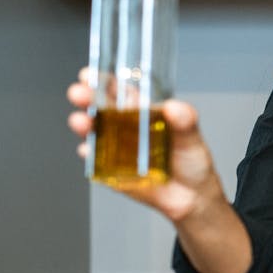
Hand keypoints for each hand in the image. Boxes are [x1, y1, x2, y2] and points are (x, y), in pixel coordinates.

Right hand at [66, 68, 223, 222]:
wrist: (192, 196)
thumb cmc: (191, 160)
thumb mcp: (192, 137)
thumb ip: (186, 121)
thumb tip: (174, 107)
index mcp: (142, 112)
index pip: (118, 91)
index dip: (102, 81)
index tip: (89, 75)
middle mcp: (125, 127)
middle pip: (100, 108)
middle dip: (86, 98)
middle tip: (79, 94)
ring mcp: (116, 148)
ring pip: (93, 132)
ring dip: (83, 125)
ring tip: (81, 122)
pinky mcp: (112, 171)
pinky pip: (96, 161)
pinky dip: (90, 155)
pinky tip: (88, 150)